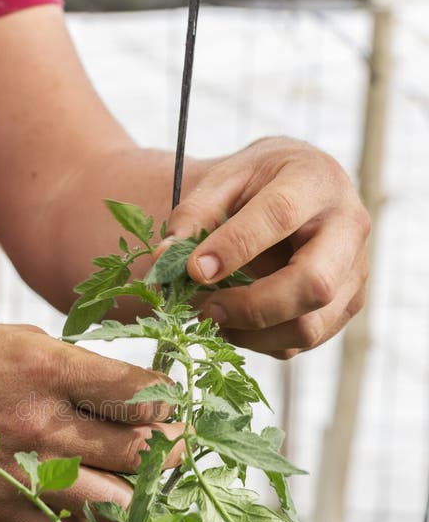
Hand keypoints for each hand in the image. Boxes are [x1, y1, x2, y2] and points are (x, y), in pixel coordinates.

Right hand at [0, 315, 183, 521]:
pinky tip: (90, 509)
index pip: (140, 393)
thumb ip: (78, 373)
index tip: (172, 409)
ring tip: (144, 484)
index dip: (170, 404)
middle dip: (170, 452)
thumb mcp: (22, 340)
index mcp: (48, 368)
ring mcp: (19, 474)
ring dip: (138, 494)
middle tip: (177, 450)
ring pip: (113, 502)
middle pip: (138, 453)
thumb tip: (134, 401)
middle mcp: (39, 423)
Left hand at [158, 137, 370, 357]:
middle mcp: (349, 227)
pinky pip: (303, 342)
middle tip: (205, 307)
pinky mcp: (346, 306)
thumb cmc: (258, 184)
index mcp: (316, 180)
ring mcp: (355, 272)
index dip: (235, 247)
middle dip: (253, 306)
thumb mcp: (224, 180)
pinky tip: (234, 324)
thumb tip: (167, 258)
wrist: (296, 191)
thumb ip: (195, 214)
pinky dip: (261, 342)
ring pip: (310, 326)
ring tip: (213, 317)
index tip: (195, 270)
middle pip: (314, 285)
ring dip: (253, 333)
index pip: (281, 215)